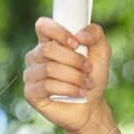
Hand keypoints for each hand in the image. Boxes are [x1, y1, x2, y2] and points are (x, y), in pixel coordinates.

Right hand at [23, 19, 111, 133]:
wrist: (92, 106)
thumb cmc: (93, 77)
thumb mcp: (101, 51)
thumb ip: (95, 34)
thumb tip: (79, 34)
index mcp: (49, 42)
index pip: (43, 26)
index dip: (59, 32)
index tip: (76, 44)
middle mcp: (36, 57)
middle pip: (48, 49)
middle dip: (73, 60)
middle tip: (88, 69)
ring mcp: (31, 75)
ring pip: (49, 69)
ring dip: (74, 77)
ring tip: (85, 84)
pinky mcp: (31, 93)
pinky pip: (47, 86)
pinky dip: (68, 89)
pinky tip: (78, 93)